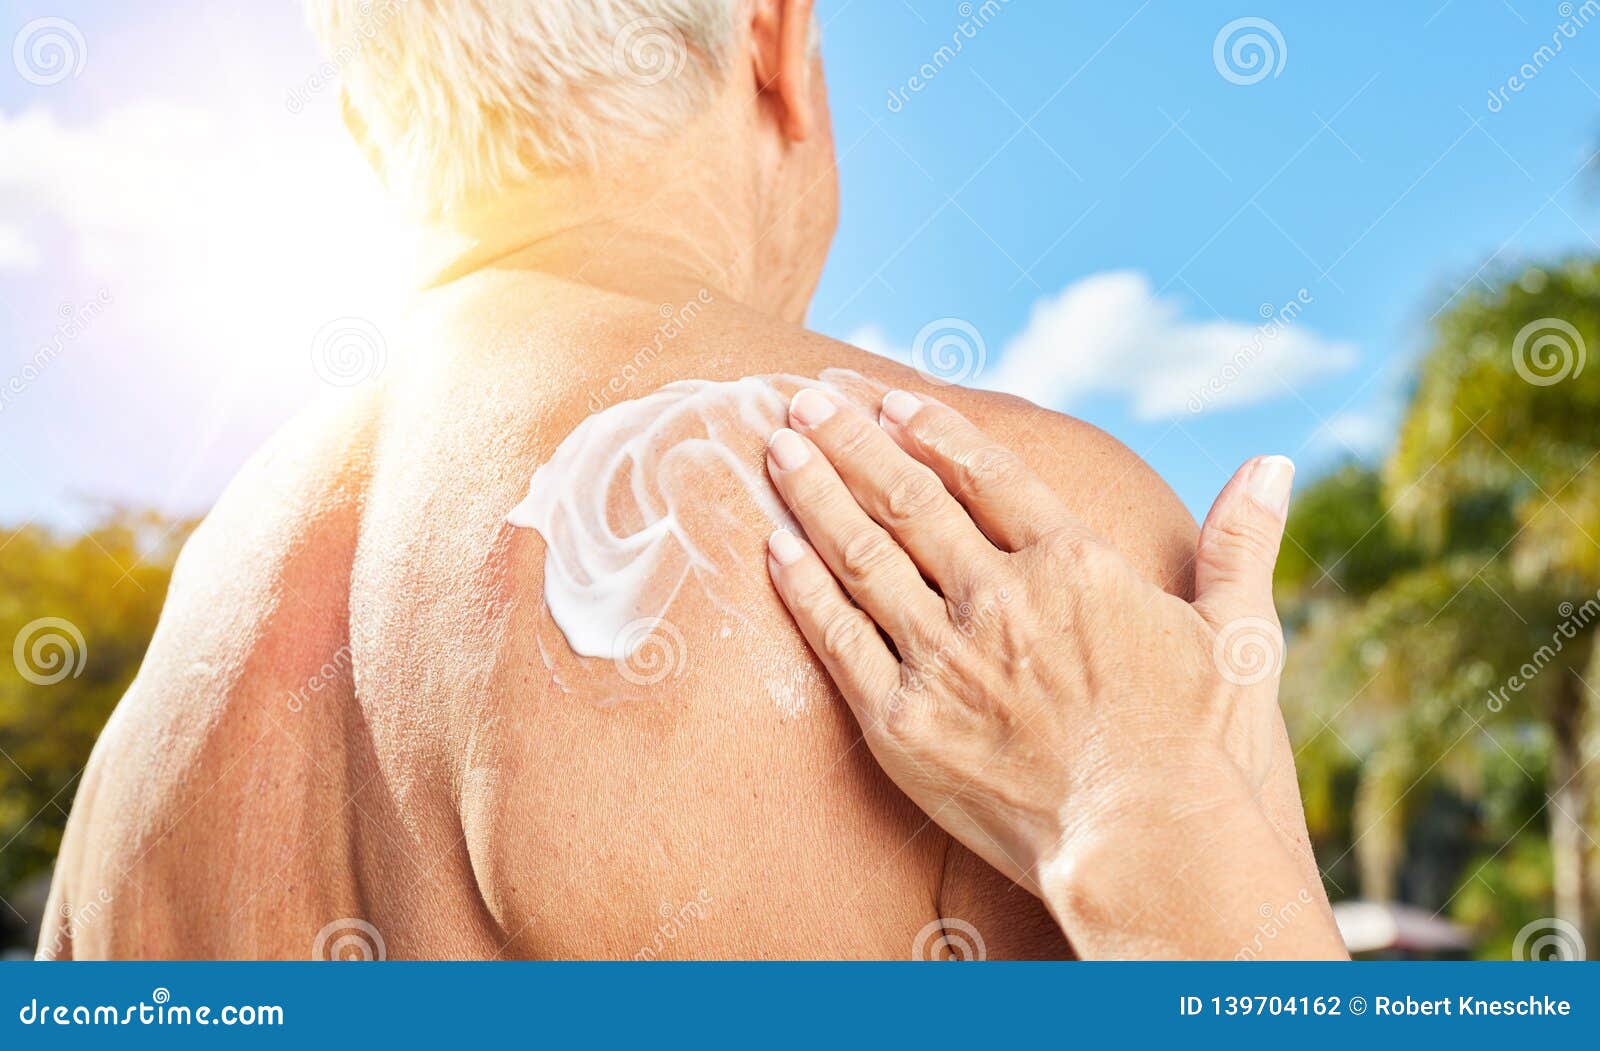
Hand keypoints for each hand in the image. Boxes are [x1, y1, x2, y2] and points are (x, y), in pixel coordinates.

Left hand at [763, 388, 1343, 958]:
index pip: (985, 474)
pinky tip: (775, 548)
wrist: (1153, 849)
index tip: (889, 398)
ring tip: (777, 451)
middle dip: (849, 440)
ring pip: (862, 554)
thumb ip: (1240, 542)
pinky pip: (839, 638)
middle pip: (907, 497)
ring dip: (814, 494)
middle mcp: (999, 596)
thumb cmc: (1206, 750)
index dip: (931, 429)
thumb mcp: (1240, 634)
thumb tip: (1274, 460)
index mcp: (1074, 565)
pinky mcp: (904, 721)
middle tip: (804, 399)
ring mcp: (946, 657)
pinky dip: (803, 589)